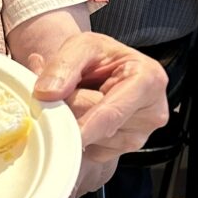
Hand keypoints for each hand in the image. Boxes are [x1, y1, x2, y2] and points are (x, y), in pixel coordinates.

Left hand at [29, 30, 167, 167]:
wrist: (105, 68)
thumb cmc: (100, 55)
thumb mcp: (81, 46)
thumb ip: (63, 65)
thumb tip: (46, 93)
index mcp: (148, 81)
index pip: (111, 112)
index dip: (82, 123)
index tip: (59, 131)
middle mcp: (151, 114)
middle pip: (97, 128)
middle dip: (69, 113)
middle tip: (49, 94)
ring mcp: (138, 136)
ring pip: (92, 142)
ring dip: (71, 124)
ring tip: (69, 98)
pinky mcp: (121, 151)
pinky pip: (90, 152)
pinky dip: (75, 137)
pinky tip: (76, 115)